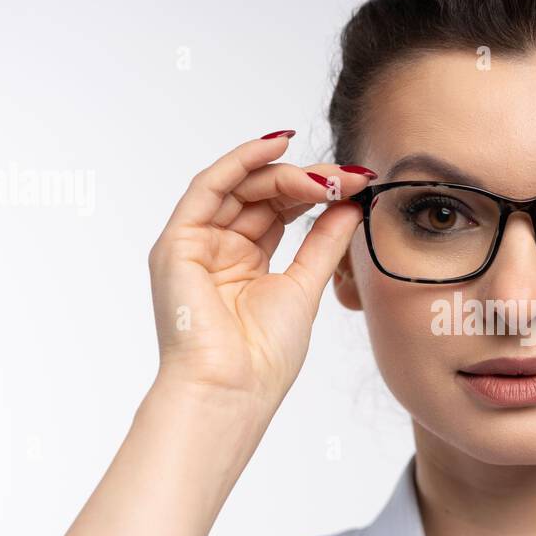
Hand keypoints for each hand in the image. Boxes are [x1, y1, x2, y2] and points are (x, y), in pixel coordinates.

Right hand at [146, 132, 375, 415]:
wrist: (232, 390)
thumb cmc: (263, 357)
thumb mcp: (305, 286)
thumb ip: (324, 243)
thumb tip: (351, 203)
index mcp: (244, 263)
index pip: (280, 211)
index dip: (317, 193)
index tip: (358, 184)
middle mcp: (216, 248)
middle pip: (261, 194)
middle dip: (307, 180)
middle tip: (349, 177)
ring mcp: (194, 244)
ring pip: (239, 186)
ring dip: (285, 172)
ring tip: (326, 175)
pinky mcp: (177, 242)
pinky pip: (209, 186)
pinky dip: (242, 160)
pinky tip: (278, 145)